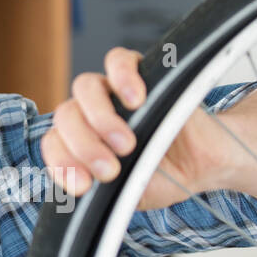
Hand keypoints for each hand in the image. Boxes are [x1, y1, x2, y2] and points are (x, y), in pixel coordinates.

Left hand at [41, 47, 230, 210]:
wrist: (203, 165)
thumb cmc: (161, 177)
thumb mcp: (128, 195)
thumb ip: (103, 192)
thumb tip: (85, 190)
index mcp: (79, 141)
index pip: (53, 143)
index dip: (61, 163)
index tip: (83, 186)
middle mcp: (90, 113)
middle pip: (66, 116)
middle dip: (83, 147)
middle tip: (110, 170)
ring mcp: (114, 91)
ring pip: (85, 87)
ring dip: (100, 118)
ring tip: (127, 144)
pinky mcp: (141, 72)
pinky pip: (119, 60)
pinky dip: (122, 77)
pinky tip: (135, 100)